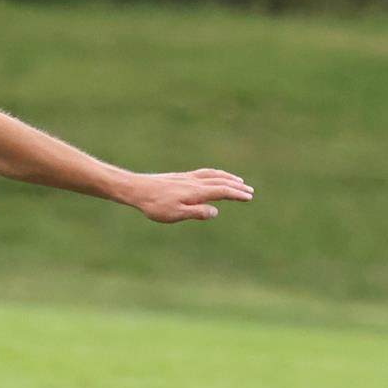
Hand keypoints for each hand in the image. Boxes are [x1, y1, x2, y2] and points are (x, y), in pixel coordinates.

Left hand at [117, 169, 253, 222]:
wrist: (137, 189)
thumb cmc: (155, 205)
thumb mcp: (176, 214)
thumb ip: (196, 212)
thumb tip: (215, 212)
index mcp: (196, 192)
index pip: (222, 191)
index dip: (236, 194)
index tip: (248, 197)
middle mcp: (194, 182)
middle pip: (221, 182)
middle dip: (236, 186)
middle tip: (250, 191)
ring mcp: (188, 178)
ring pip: (213, 175)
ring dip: (228, 178)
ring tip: (238, 181)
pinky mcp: (181, 177)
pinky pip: (204, 173)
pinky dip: (215, 174)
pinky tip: (214, 177)